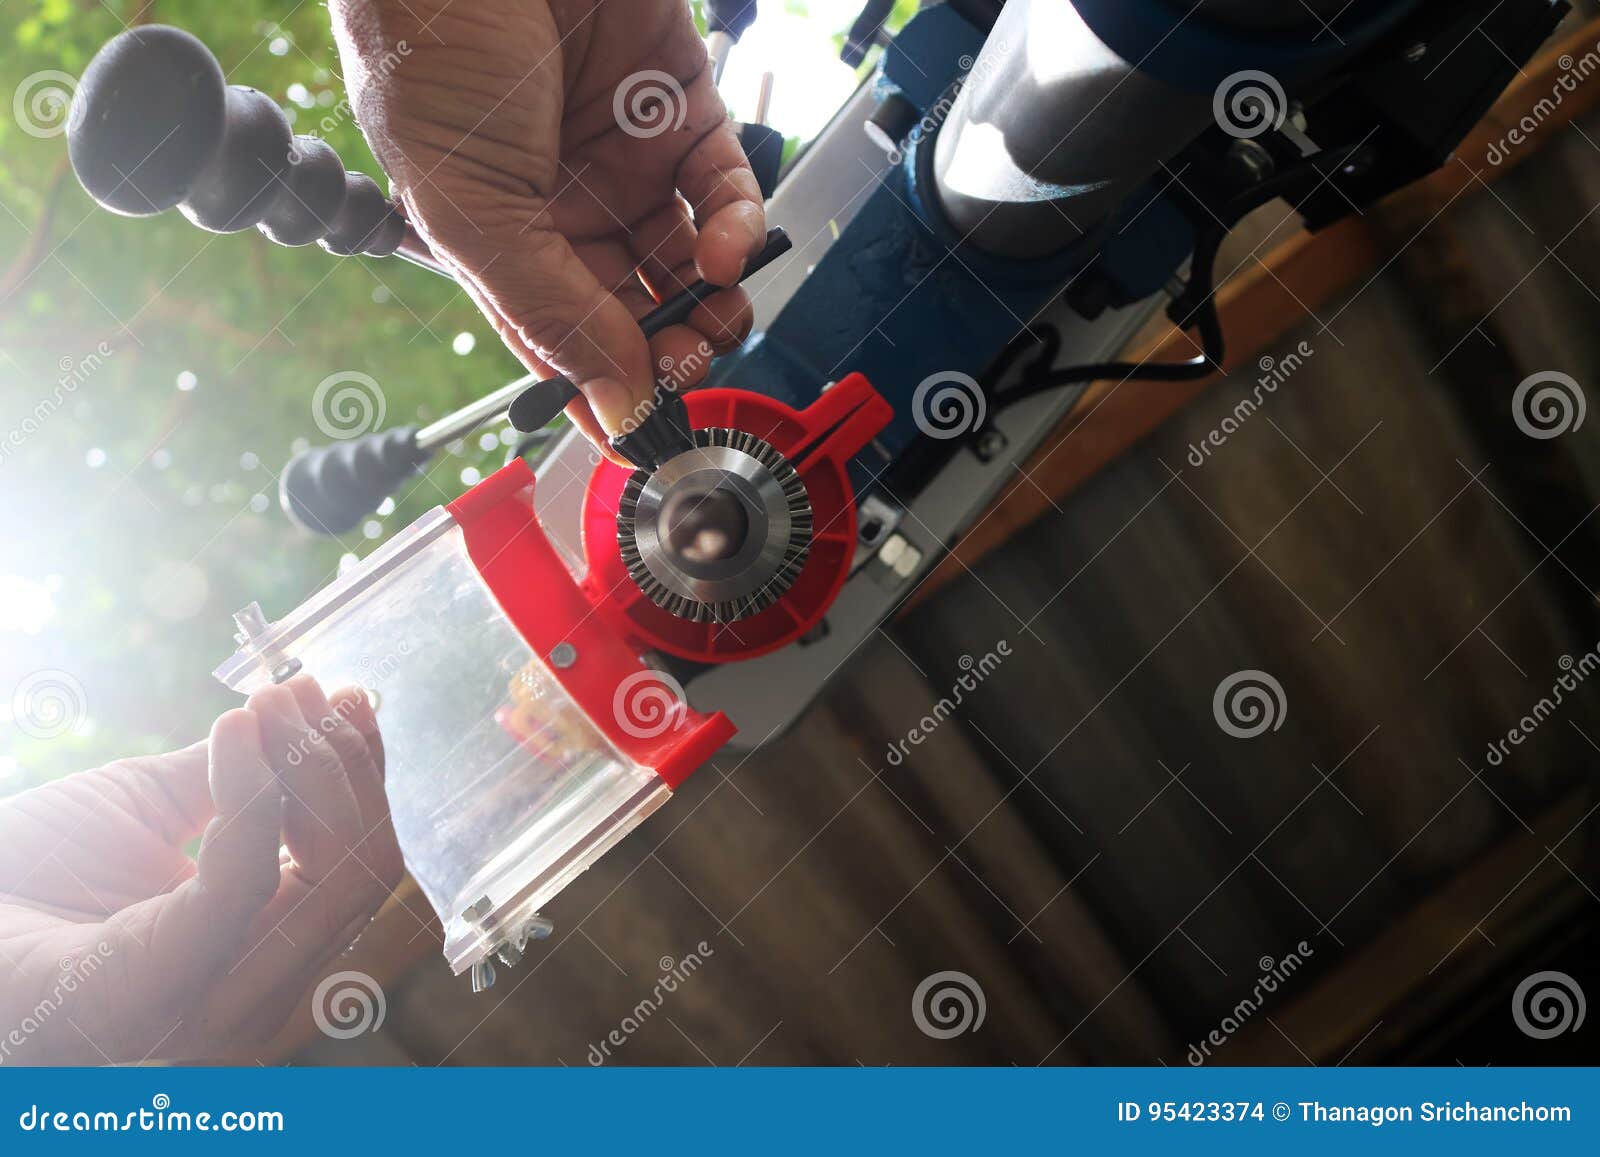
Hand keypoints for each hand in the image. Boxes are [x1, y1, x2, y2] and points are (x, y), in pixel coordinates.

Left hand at [0, 677, 402, 1063]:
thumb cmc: (27, 876)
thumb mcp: (152, 807)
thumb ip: (236, 779)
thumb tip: (309, 707)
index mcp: (264, 958)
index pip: (363, 869)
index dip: (366, 778)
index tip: (346, 699)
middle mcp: (262, 996)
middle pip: (369, 873)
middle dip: (344, 766)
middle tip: (297, 696)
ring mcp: (221, 1003)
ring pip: (335, 877)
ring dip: (308, 768)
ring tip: (263, 710)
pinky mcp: (167, 984)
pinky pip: (248, 882)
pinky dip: (255, 795)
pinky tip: (236, 736)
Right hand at [331, 0, 766, 452]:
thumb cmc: (428, 42)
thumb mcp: (471, 206)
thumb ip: (550, 309)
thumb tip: (613, 404)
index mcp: (498, 235)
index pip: (561, 340)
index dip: (604, 391)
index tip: (647, 436)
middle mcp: (566, 203)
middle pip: (636, 307)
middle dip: (668, 351)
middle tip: (688, 372)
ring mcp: (627, 157)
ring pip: (691, 261)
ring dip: (713, 305)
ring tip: (716, 320)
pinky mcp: (684, 104)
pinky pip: (727, 188)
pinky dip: (740, 228)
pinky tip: (728, 254)